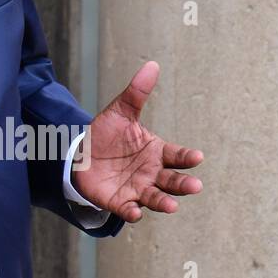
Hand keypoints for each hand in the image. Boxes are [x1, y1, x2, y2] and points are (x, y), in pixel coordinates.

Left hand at [71, 61, 203, 222]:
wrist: (81, 154)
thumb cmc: (107, 134)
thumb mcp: (120, 111)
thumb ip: (136, 93)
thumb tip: (151, 64)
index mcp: (157, 152)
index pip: (177, 155)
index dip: (187, 157)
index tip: (197, 156)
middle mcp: (152, 173)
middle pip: (172, 180)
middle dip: (183, 184)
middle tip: (194, 186)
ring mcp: (137, 189)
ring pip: (155, 198)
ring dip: (164, 202)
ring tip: (172, 206)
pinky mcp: (119, 201)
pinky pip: (128, 209)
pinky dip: (132, 212)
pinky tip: (135, 213)